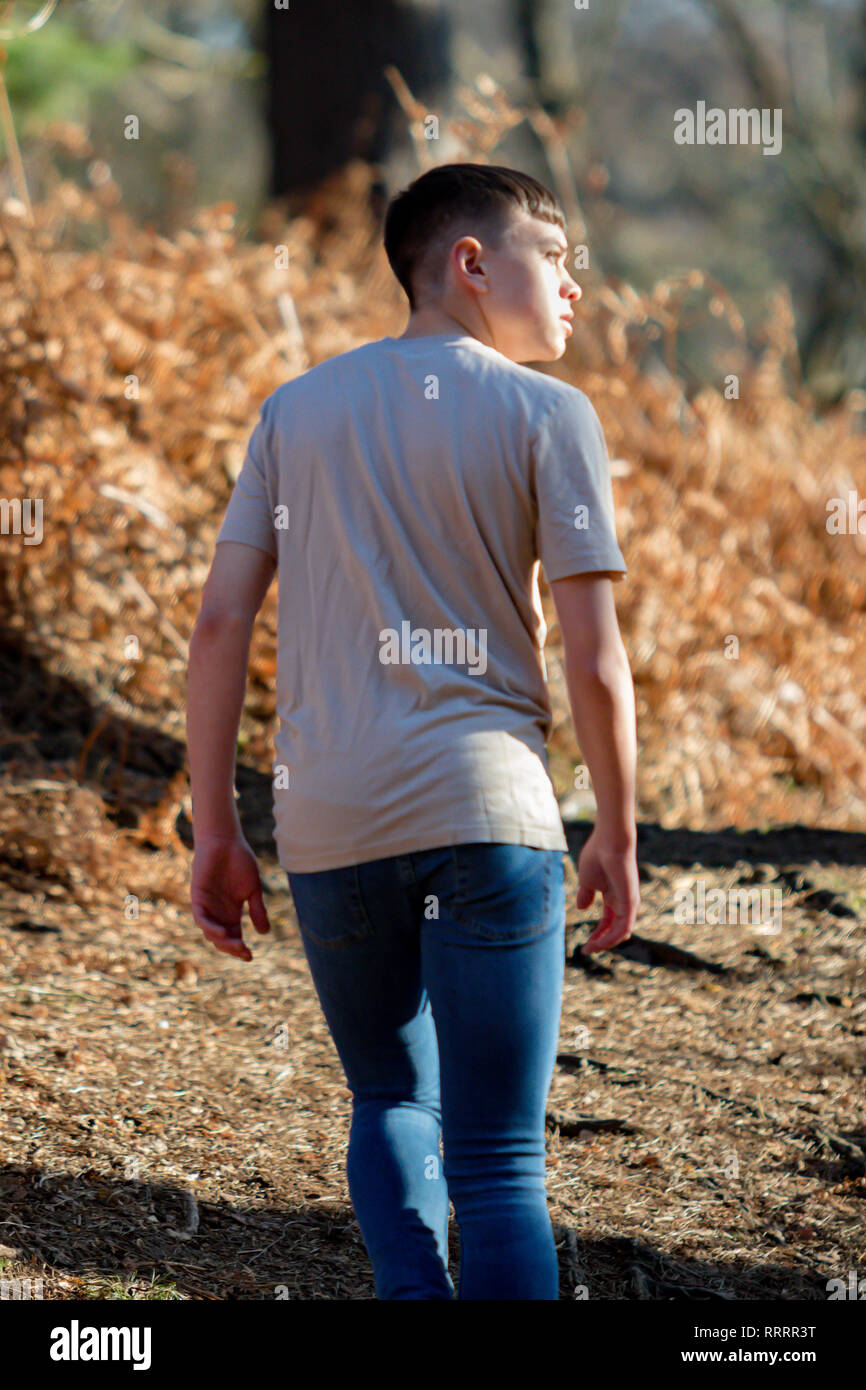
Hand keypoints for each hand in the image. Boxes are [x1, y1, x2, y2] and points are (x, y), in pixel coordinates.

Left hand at [190, 832, 270, 960]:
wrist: (225, 841)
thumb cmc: (239, 861)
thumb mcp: (253, 889)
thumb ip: (257, 910)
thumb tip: (264, 933)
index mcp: (231, 912)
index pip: (234, 936)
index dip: (240, 949)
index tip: (250, 957)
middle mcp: (217, 912)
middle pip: (222, 939)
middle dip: (232, 949)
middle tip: (244, 952)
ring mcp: (207, 906)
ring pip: (209, 932)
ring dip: (222, 942)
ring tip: (236, 944)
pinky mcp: (198, 897)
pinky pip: (201, 918)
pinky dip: (210, 927)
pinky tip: (223, 933)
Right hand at [576, 828, 639, 953]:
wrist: (609, 841)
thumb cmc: (598, 855)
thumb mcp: (587, 880)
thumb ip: (585, 895)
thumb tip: (582, 908)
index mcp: (613, 897)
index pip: (607, 923)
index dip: (596, 935)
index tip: (584, 946)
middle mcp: (623, 902)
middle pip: (614, 930)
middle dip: (600, 942)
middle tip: (586, 950)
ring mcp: (629, 903)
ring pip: (620, 933)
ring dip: (605, 943)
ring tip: (590, 948)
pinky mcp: (630, 902)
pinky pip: (623, 927)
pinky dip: (611, 937)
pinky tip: (599, 942)